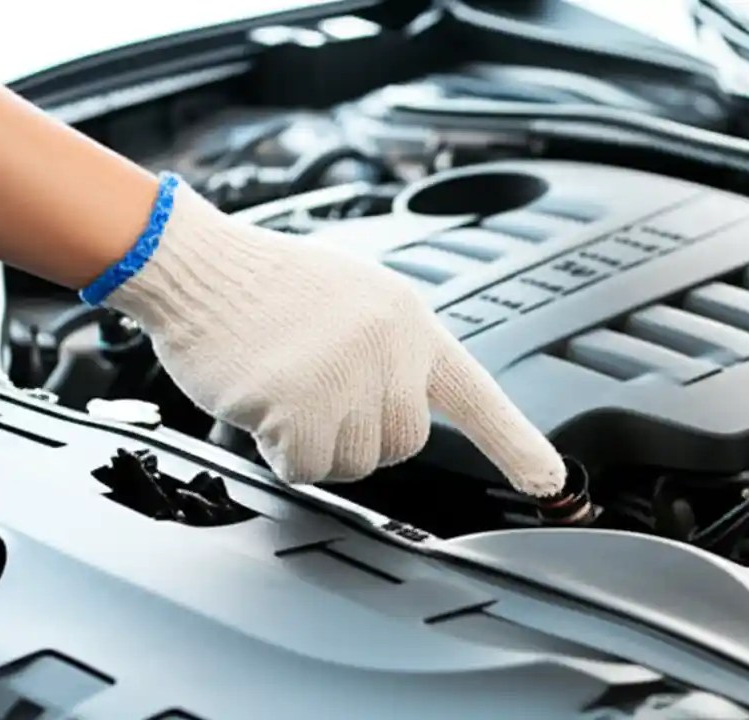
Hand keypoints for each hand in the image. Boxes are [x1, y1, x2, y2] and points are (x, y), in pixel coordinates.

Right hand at [101, 180, 565, 495]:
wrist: (199, 264)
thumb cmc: (268, 285)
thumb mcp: (356, 298)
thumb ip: (393, 350)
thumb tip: (408, 407)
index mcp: (410, 322)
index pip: (476, 395)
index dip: (515, 444)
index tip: (548, 481)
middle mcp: (390, 349)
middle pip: (402, 445)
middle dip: (360, 435)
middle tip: (318, 391)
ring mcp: (346, 376)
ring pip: (354, 463)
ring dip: (316, 443)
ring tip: (288, 386)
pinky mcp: (298, 403)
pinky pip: (304, 466)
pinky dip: (279, 449)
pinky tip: (263, 399)